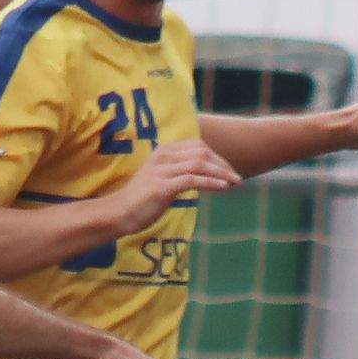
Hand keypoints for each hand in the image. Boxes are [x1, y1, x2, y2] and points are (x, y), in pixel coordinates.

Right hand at [113, 140, 240, 234]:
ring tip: (235, 183)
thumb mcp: (163, 180)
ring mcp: (162, 170)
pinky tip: (223, 188)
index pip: (198, 146)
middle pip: (202, 153)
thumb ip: (181, 173)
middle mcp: (164, 156)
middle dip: (223, 165)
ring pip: (200, 165)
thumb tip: (205, 176)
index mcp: (164, 152)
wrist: (120, 213)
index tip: (229, 171)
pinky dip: (211, 183)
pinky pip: (193, 180)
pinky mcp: (162, 186)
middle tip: (237, 178)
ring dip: (221, 174)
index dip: (217, 157)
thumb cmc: (143, 200)